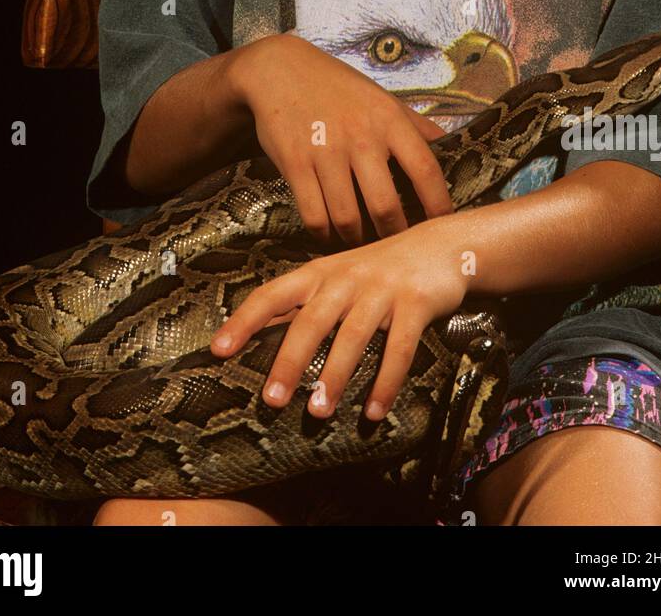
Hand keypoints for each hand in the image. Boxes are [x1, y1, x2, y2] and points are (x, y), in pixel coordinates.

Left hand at [209, 216, 466, 420]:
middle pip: (310, 321)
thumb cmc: (380, 269)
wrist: (442, 246)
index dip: (244, 320)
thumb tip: (260, 332)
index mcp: (319, 273)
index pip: (272, 294)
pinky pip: (399, 348)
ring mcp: (381, 289)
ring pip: (352, 337)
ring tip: (318, 412)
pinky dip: (386, 382)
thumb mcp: (337, 277)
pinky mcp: (415, 303)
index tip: (218, 350)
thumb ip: (304, 303)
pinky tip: (374, 412)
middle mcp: (346, 278)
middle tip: (271, 400)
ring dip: (334, 377)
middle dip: (289, 360)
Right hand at [227, 33, 453, 246]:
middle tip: (395, 245)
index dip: (438, 205)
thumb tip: (454, 147)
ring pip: (347, 217)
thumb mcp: (382, 98)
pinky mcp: (294, 163)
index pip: (426, 170)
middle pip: (385, 206)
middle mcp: (361, 137)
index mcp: (389, 120)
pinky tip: (329, 233)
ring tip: (360, 242)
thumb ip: (416, 125)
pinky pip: (313, 214)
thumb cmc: (339, 87)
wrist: (280, 70)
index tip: (441, 226)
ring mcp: (325, 151)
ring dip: (356, 239)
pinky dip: (323, 233)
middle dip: (393, 234)